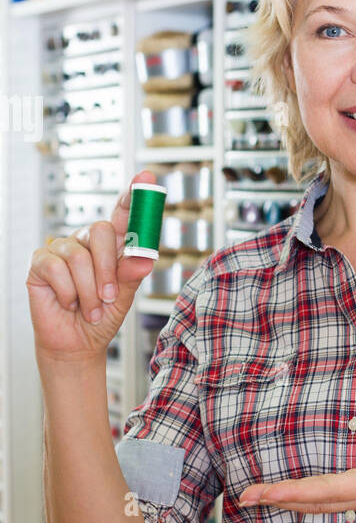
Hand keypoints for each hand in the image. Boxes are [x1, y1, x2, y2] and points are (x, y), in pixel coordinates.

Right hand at [27, 169, 158, 364]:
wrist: (77, 343)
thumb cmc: (102, 316)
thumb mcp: (124, 297)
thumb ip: (132, 275)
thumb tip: (144, 259)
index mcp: (112, 245)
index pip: (123, 214)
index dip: (134, 196)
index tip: (146, 178)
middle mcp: (87, 241)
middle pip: (101, 231)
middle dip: (108, 270)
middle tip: (109, 297)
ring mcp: (62, 249)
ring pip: (79, 258)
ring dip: (89, 291)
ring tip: (90, 309)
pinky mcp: (41, 263)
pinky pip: (56, 269)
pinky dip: (67, 293)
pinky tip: (67, 302)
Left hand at [238, 425, 355, 522]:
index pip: (325, 490)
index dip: (292, 491)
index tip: (262, 492)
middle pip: (313, 501)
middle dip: (278, 498)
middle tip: (243, 497)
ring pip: (318, 504)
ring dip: (287, 501)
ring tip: (258, 498)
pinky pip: (328, 502)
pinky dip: (305, 500)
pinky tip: (295, 499)